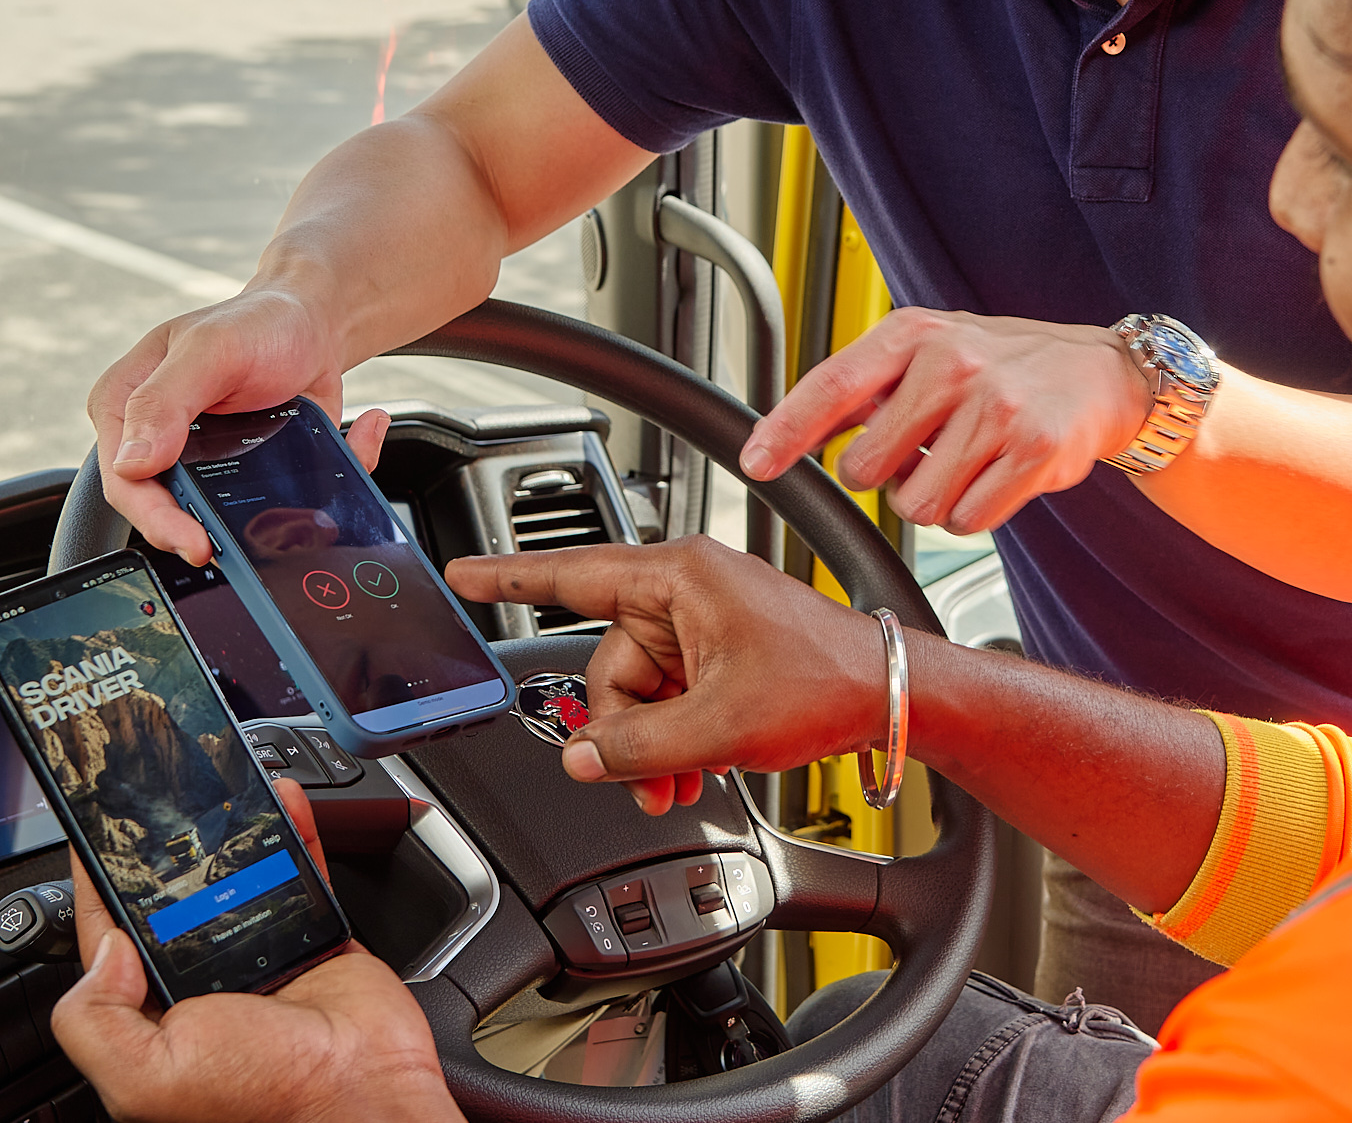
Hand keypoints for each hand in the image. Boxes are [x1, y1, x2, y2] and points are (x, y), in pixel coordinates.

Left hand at [50, 778, 457, 1122]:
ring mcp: (262, 957)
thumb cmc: (261, 1101)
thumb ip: (97, 1019)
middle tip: (163, 801)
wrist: (361, 1096)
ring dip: (232, 833)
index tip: (93, 835)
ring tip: (220, 790)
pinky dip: (295, 831)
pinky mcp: (315, 938)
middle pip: (176, 901)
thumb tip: (104, 949)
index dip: (99, 887)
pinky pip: (300, 872)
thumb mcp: (146, 1076)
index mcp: (156, 1017)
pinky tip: (284, 802)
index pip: (111, 940)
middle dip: (170, 852)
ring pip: (237, 878)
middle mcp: (206, 986)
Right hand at [87, 288, 388, 561]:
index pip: (124, 479)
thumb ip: (165, 400)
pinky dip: (312, 496)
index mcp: (124, 403)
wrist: (314, 320)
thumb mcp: (211, 348)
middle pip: (162, 508)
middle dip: (200, 534)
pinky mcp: (242, 471)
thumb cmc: (257, 322)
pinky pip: (263, 503)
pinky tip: (347, 454)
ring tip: (293, 515)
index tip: (195, 540)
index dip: (155, 519)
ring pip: (213, 515)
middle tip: (234, 550)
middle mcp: (155, 436)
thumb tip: (131, 463)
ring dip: (257, 524)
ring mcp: (199, 458)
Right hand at [445, 538, 883, 815]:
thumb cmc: (826, 680)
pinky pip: (671, 695)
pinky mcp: (721, 650)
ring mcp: (705, 622)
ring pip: (640, 690)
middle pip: (609, 663)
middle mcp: (686, 590)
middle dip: (622, 729)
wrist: (889, 695)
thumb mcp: (718, 725)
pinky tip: (699, 766)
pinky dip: (676, 736)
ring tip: (686, 778)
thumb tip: (581, 755)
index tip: (462, 577)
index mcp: (679, 576)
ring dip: (654, 744)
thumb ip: (635, 746)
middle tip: (649, 776)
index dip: (509, 578)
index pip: (572, 573)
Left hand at [737, 310, 1152, 533]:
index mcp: (915, 334)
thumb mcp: (931, 349)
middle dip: (885, 476)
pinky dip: (974, 512)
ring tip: (965, 462)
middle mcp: (953, 364)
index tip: (757, 464)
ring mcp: (995, 408)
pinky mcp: (1033, 452)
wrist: (1099, 374)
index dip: (786, 431)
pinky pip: (968, 520)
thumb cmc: (1003, 364)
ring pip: (917, 504)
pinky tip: (995, 476)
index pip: (833, 386)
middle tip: (922, 453)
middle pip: (867, 468)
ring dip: (933, 498)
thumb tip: (791, 431)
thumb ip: (867, 386)